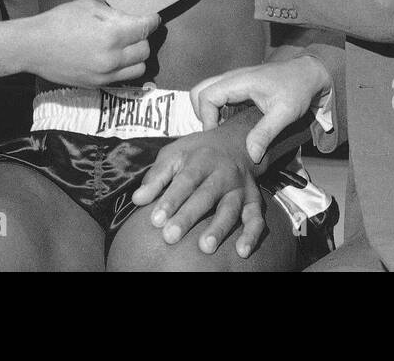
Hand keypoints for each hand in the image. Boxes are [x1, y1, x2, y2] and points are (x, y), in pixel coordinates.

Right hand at [27, 0, 157, 86]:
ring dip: (137, 56)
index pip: (145, 29)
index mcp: (111, 35)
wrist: (33, 47)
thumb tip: (131, 19)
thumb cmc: (58, 21)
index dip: (152, 21)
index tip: (153, 18)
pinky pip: (123, 78)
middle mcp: (112, 58)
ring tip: (127, 46)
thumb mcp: (88, 7)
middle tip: (135, 30)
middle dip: (143, 37)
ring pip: (139, 68)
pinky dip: (125, 67)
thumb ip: (114, 14)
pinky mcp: (97, 84)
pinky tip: (115, 57)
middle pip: (145, 50)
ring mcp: (105, 74)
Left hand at [130, 128, 265, 257]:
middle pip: (205, 196)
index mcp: (201, 160)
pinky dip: (252, 235)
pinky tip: (242, 252)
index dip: (170, 200)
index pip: (185, 181)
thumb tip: (137, 199)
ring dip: (219, 228)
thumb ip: (157, 176)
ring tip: (206, 247)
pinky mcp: (254, 200)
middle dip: (188, 217)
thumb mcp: (174, 154)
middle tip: (170, 237)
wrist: (237, 141)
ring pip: (230, 209)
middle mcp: (223, 173)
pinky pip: (256, 218)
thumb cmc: (198, 152)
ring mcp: (240, 187)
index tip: (155, 220)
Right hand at [191, 56, 331, 163]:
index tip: (217, 135)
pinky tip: (230, 123)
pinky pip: (216, 95)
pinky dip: (216, 109)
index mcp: (240, 81)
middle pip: (198, 91)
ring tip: (222, 129)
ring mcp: (234, 81)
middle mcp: (232, 78)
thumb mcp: (284, 113)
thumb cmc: (297, 89)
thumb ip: (265, 133)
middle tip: (216, 132)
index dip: (206, 118)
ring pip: (205, 92)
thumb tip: (251, 155)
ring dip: (207, 111)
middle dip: (201, 113)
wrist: (308, 74)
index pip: (206, 96)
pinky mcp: (238, 86)